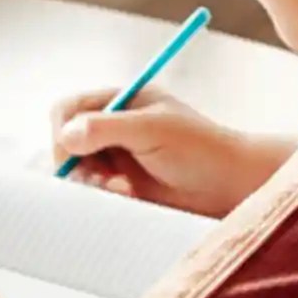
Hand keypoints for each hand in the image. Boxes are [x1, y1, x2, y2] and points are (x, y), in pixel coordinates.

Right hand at [51, 86, 294, 216]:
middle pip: (65, 138)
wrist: (235, 188)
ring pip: (75, 166)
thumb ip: (105, 128)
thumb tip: (64, 136)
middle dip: (74, 160)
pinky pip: (91, 188)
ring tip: (117, 188)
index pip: (69, 109)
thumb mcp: (152, 130)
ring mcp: (117, 156)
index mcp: (121, 101)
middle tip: (97, 178)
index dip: (63, 130)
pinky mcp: (121, 184)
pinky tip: (125, 195)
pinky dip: (99, 194)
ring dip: (87, 180)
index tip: (71, 154)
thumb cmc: (201, 151)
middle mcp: (114, 126)